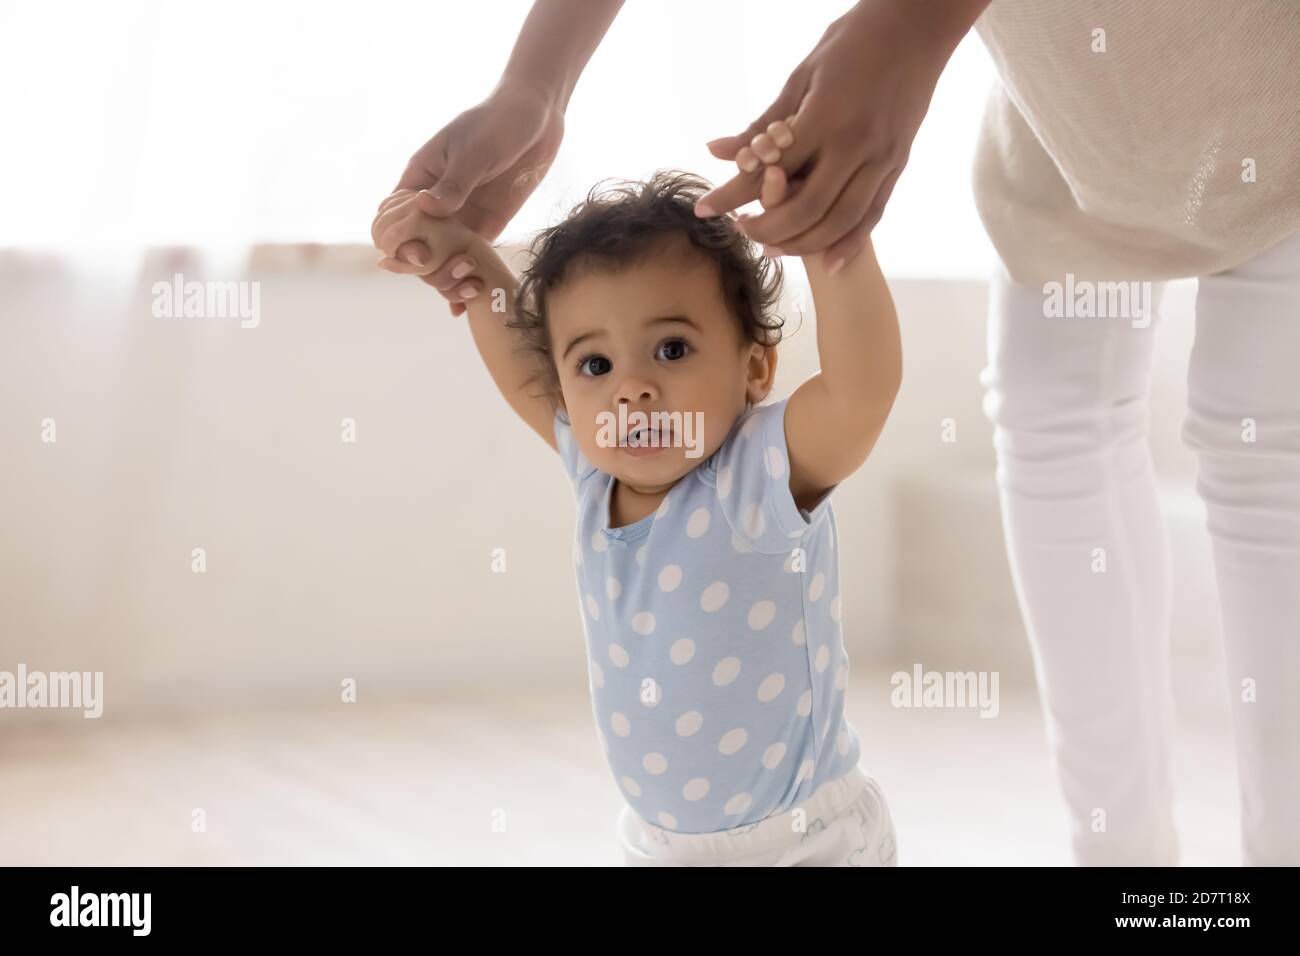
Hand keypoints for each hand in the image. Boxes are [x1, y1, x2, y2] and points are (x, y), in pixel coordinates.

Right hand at [376, 81, 563, 313]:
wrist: (537, 117)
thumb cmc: (499, 122)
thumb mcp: (474, 150)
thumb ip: (454, 183)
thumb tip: (427, 209)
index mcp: (419, 179)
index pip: (391, 219)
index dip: (397, 241)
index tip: (419, 253)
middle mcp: (434, 204)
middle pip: (414, 247)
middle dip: (427, 267)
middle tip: (457, 272)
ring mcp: (459, 218)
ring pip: (440, 260)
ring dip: (447, 279)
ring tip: (470, 288)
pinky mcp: (485, 227)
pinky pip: (468, 260)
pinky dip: (465, 282)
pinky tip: (466, 304)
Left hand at [694, 0, 960, 271]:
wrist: (918, 26)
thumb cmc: (853, 41)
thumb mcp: (802, 76)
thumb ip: (763, 123)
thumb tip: (716, 152)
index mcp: (827, 117)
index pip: (770, 171)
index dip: (733, 194)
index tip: (704, 209)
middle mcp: (857, 144)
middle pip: (807, 208)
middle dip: (768, 228)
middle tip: (742, 230)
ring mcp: (883, 158)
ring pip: (841, 220)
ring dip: (803, 243)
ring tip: (773, 245)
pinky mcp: (898, 165)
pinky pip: (872, 215)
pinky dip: (848, 242)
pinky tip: (827, 261)